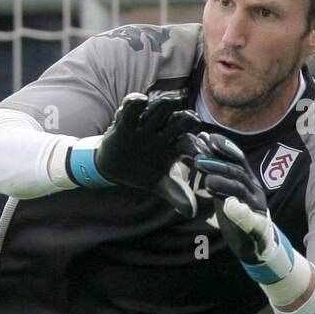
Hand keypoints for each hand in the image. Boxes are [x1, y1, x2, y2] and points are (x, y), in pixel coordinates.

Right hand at [68, 92, 204, 216]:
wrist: (114, 166)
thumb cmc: (142, 172)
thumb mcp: (158, 184)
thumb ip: (175, 194)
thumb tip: (191, 212)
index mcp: (174, 145)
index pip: (189, 142)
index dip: (196, 145)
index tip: (200, 154)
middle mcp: (164, 131)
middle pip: (179, 119)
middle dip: (186, 119)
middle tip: (190, 121)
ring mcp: (146, 123)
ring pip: (160, 109)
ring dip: (164, 106)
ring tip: (167, 104)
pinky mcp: (127, 120)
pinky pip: (133, 106)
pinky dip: (136, 102)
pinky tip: (139, 101)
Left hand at [193, 131, 274, 262]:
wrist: (254, 244)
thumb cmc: (237, 215)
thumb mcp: (225, 193)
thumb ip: (217, 177)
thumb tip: (201, 157)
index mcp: (247, 180)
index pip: (236, 158)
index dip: (223, 147)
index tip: (207, 137)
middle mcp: (254, 189)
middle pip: (236, 171)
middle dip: (217, 163)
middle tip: (198, 159)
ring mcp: (255, 206)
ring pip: (240, 189)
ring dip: (223, 182)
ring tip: (207, 181)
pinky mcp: (255, 224)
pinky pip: (248, 216)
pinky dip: (238, 210)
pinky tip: (227, 206)